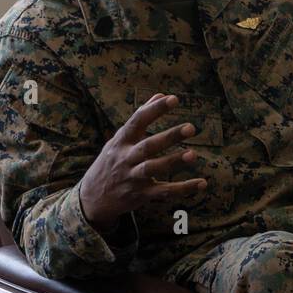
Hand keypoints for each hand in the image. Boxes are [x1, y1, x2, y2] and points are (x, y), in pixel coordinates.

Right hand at [79, 93, 207, 232]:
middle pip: (148, 146)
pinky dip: (183, 189)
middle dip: (169, 137)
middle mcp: (126, 158)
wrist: (91, 198)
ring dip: (173, 161)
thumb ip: (141, 118)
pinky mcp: (140, 195)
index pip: (137, 121)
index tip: (173, 98)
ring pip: (153, 168)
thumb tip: (160, 94)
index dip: (155, 110)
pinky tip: (202, 183)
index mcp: (121, 141)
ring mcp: (132, 177)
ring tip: (193, 154)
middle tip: (191, 127)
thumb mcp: (120, 139)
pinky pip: (163, 191)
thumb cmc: (111, 162)